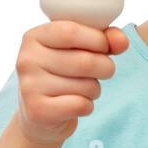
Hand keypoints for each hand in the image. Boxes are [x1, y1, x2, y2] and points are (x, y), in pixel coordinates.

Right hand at [14, 20, 128, 146]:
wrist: (40, 115)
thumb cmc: (63, 74)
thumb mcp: (79, 49)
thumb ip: (104, 39)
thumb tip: (121, 41)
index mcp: (34, 37)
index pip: (70, 31)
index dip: (98, 40)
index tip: (105, 47)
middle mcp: (26, 59)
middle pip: (84, 61)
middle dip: (106, 67)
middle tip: (104, 71)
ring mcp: (29, 86)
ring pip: (86, 86)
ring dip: (95, 89)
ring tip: (83, 89)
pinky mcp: (38, 111)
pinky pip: (80, 105)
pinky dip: (88, 106)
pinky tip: (76, 105)